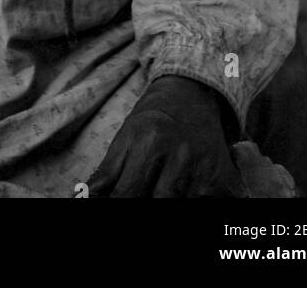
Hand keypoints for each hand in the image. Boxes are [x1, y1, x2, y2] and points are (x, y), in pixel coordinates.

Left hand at [84, 75, 246, 197]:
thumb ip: (105, 174)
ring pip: (180, 207)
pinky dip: (190, 200)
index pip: (127, 194)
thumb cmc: (151, 122)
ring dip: (169, 202)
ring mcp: (205, 170)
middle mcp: (181, 156)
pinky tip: (183, 189)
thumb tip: (82, 198)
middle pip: (158, 204)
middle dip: (145, 205)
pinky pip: (203, 205)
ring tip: (160, 186)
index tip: (112, 208)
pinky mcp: (223, 181)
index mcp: (150, 142)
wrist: (191, 98)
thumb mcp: (124, 140)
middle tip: (142, 195)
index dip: (118, 205)